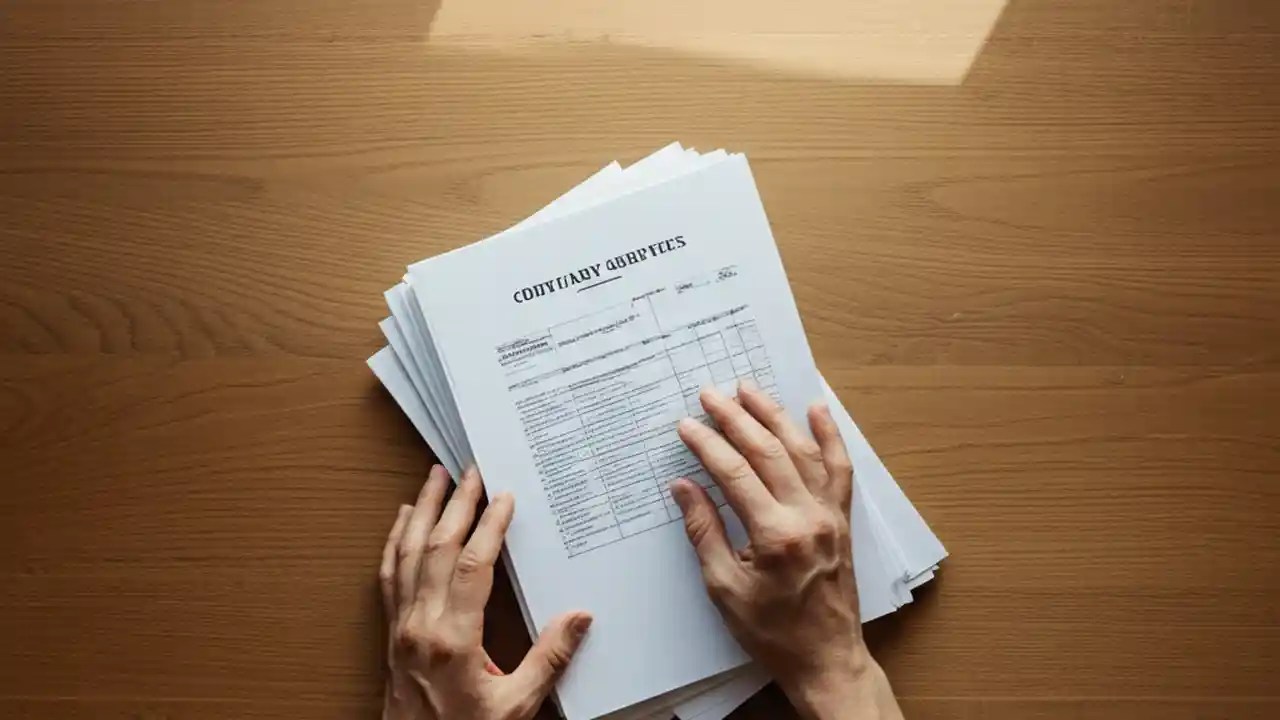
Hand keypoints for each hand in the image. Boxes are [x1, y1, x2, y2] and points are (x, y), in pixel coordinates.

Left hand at [379, 466, 593, 719]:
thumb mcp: (517, 707)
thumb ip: (549, 660)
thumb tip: (579, 618)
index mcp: (454, 639)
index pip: (473, 566)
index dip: (490, 526)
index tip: (504, 497)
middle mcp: (420, 625)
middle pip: (437, 548)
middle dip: (456, 504)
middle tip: (472, 471)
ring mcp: (401, 627)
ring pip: (407, 553)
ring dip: (421, 511)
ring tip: (434, 477)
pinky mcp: (391, 633)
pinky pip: (389, 575)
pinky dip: (395, 541)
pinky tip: (402, 519)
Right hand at [672, 382, 903, 719]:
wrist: (827, 659)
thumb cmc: (773, 633)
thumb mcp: (725, 588)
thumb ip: (705, 532)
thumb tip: (684, 486)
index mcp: (776, 535)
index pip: (736, 474)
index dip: (708, 445)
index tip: (687, 425)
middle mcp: (808, 516)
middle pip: (769, 452)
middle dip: (736, 418)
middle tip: (710, 394)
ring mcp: (830, 515)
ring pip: (803, 451)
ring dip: (776, 416)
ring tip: (750, 390)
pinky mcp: (842, 520)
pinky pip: (840, 468)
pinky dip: (829, 436)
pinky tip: (816, 409)